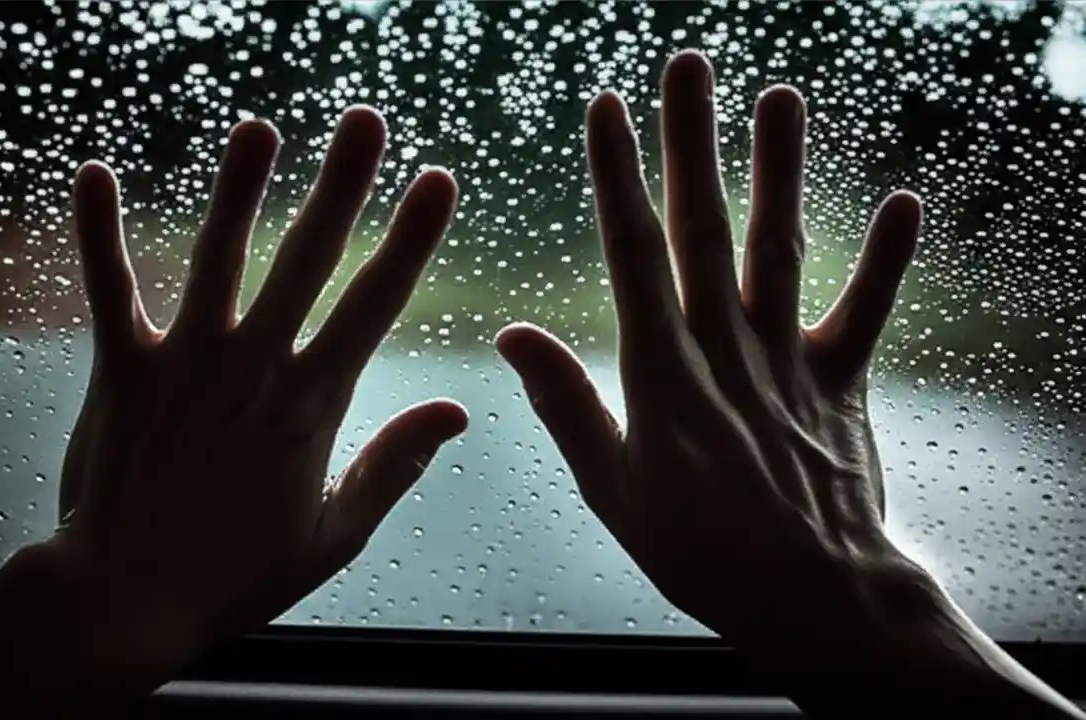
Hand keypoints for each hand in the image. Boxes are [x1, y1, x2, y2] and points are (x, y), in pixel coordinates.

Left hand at [47, 107, 465, 665]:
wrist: (128, 600)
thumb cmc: (235, 575)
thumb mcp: (335, 533)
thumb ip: (395, 464)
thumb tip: (457, 412)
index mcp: (311, 404)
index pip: (374, 304)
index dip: (408, 238)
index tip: (435, 182)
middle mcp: (254, 368)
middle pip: (306, 260)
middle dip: (341, 185)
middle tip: (364, 121)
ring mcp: (186, 363)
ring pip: (217, 257)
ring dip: (237, 188)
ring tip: (258, 128)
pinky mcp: (123, 369)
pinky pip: (109, 289)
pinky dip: (99, 232)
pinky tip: (96, 171)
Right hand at [497, 51, 926, 650]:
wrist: (812, 597)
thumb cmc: (701, 553)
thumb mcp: (610, 488)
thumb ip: (566, 404)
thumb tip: (512, 335)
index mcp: (660, 374)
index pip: (632, 254)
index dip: (618, 176)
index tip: (608, 109)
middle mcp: (725, 350)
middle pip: (704, 228)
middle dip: (693, 142)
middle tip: (689, 67)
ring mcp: (788, 360)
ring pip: (779, 248)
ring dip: (780, 170)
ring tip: (780, 99)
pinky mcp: (842, 381)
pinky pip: (867, 311)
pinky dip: (888, 258)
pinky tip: (908, 199)